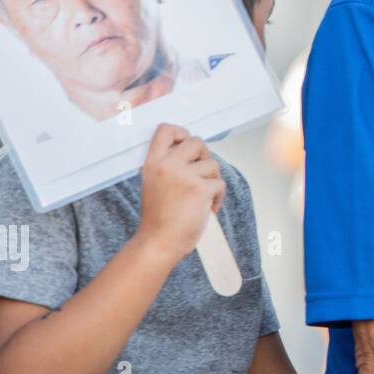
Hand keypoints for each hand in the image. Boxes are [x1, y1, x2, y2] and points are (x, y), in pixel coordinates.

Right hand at [135, 123, 225, 265]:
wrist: (159, 242)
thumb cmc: (159, 217)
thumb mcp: (154, 183)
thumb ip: (168, 164)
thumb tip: (193, 149)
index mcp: (153, 163)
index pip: (166, 130)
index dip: (181, 133)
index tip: (185, 144)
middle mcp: (167, 166)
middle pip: (196, 141)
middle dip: (204, 157)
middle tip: (201, 175)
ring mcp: (184, 177)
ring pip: (212, 164)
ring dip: (212, 180)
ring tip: (202, 197)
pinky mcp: (200, 189)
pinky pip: (220, 183)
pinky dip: (218, 197)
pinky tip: (207, 208)